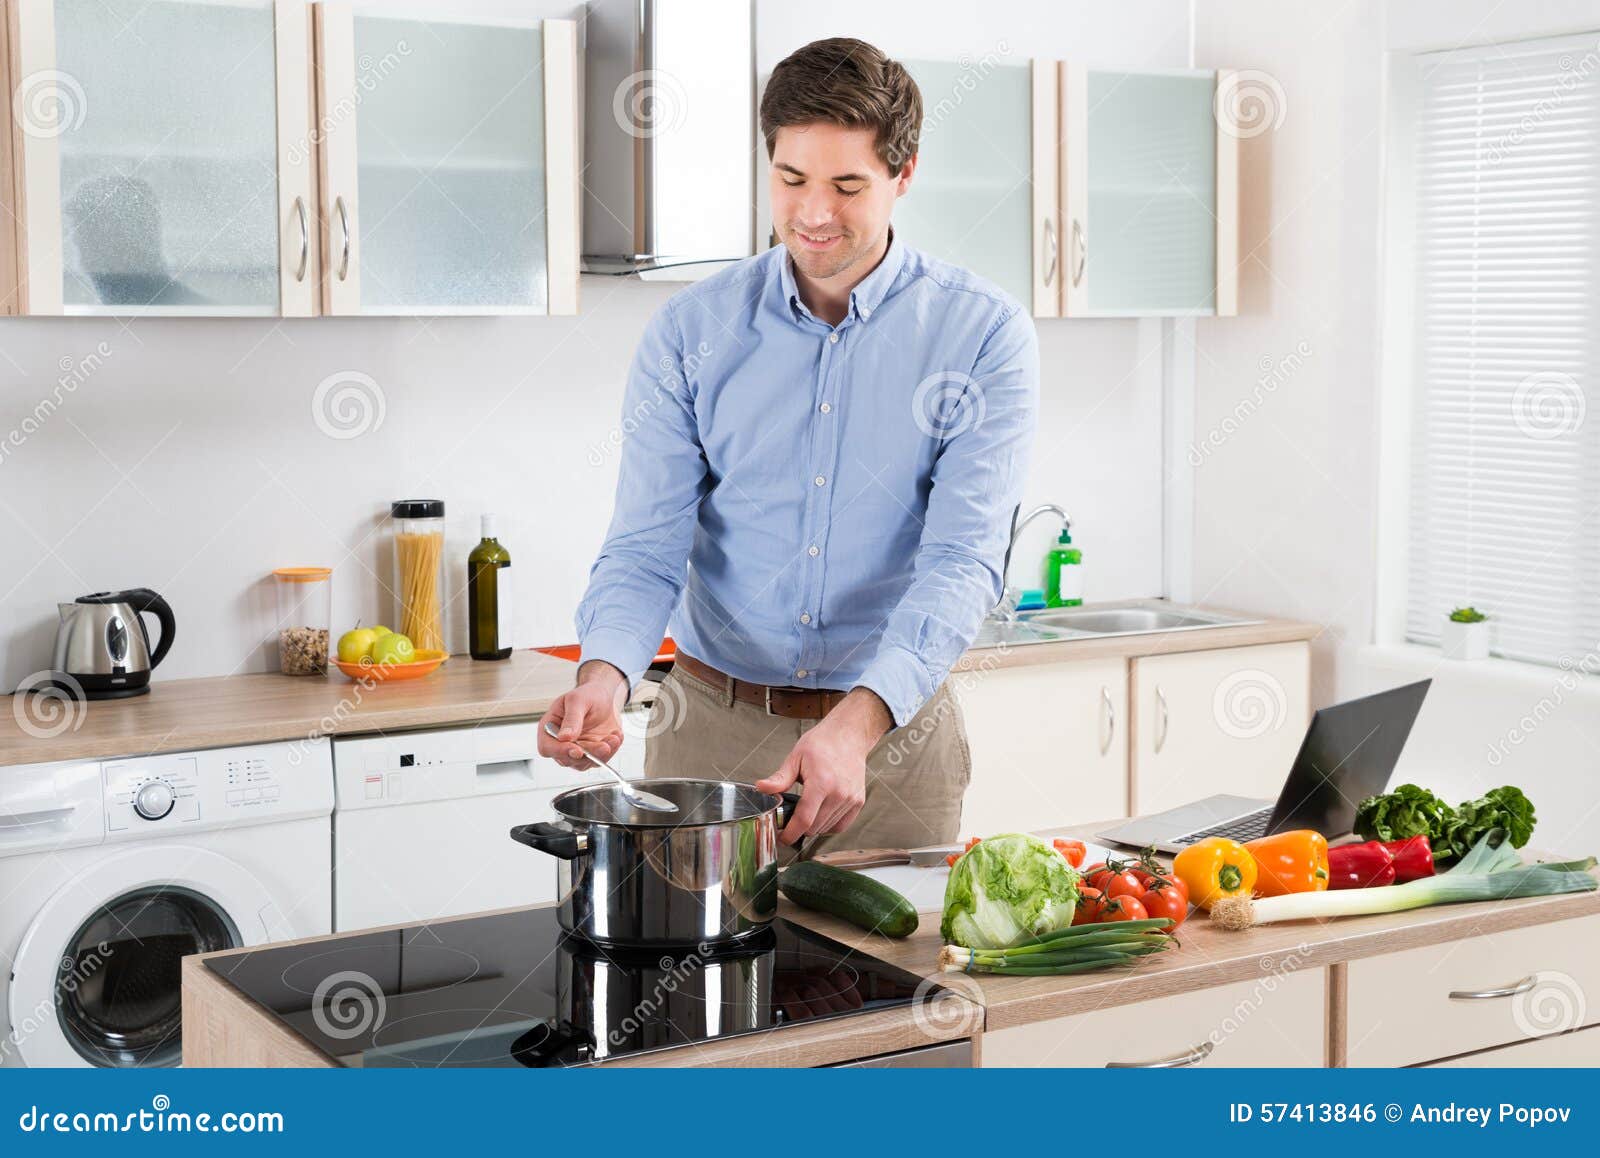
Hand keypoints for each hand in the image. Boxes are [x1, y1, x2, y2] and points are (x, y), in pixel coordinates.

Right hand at [537, 660, 627, 768]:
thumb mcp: (578, 700)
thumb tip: (564, 737)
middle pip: (567, 759)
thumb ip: (571, 719)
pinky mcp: (592, 754)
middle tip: (604, 746)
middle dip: (588, 754)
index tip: (577, 750)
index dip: (560, 751)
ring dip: (602, 753)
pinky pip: (600, 760)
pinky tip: (616, 737)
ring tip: (614, 738)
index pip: (547, 747)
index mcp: (550, 727)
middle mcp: (561, 742)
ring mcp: (576, 750)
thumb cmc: (588, 695)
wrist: (606, 698)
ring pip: (585, 763)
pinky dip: (611, 750)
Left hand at [755, 688, 892, 844]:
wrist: (849, 735)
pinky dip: (828, 825)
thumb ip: (780, 778)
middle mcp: (839, 794)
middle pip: (814, 828)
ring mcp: (851, 799)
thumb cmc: (822, 743)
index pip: (804, 819)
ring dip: (813, 826)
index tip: (781, 838)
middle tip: (789, 818)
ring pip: (826, 829)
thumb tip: (761, 788)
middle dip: (798, 828)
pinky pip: (840, 826)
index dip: (790, 833)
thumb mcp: (796, 757)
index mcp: (822, 783)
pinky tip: (820, 813)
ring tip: (807, 809)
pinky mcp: (858, 802)